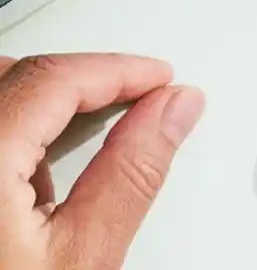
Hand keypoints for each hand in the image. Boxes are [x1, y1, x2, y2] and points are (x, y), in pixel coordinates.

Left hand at [0, 54, 203, 269]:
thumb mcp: (81, 255)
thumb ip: (130, 175)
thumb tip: (173, 109)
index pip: (52, 80)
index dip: (118, 72)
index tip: (159, 79)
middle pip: (19, 76)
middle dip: (84, 80)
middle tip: (139, 94)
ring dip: (46, 104)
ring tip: (96, 135)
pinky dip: (15, 131)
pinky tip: (38, 176)